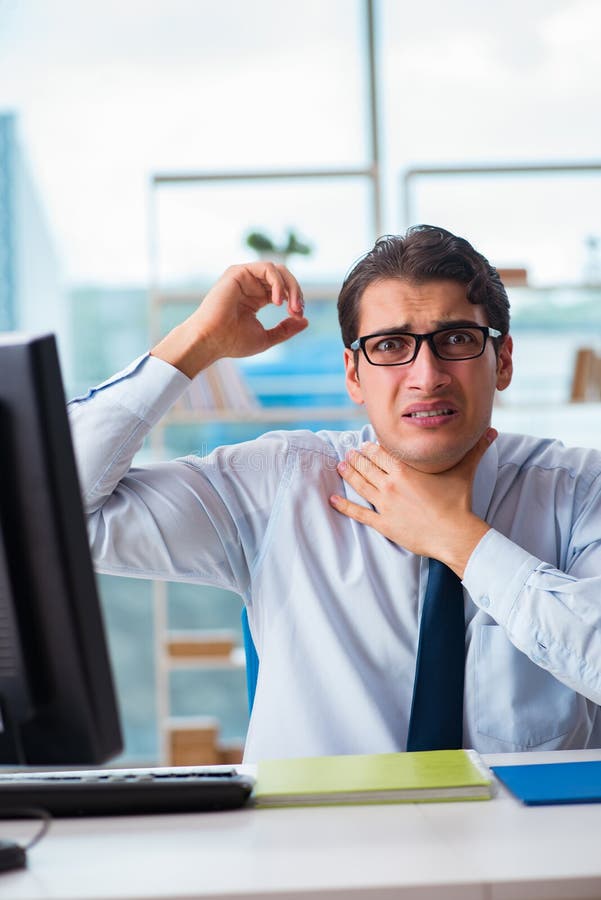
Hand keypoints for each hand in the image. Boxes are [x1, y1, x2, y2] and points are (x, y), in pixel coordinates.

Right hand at [151, 261, 307, 377]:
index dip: (296, 300)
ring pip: (278, 270)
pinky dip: (278, 283)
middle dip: (296, 292)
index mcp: (257, 297)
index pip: (284, 290)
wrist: (211, 341)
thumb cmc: (232, 342)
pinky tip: (278, 301)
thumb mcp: (266, 337)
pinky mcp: (238, 272)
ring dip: (290, 287)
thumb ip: (285, 329)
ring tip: (292, 306)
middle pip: (284, 277)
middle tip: (299, 310)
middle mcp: (251, 285)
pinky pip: (267, 268)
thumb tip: (305, 320)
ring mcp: (244, 277)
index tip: (299, 316)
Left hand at [329, 429, 496, 576]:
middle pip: (367, 466)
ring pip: (360, 484)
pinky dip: (343, 506)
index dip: (371, 447)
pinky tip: (332, 499)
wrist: (455, 534)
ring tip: (341, 465)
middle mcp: (390, 484)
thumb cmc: (458, 503)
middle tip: (349, 452)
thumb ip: (475, 450)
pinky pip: (358, 513)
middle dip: (357, 457)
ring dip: (348, 474)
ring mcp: (384, 504)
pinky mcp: (383, 523)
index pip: (381, 452)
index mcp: (405, 470)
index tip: (366, 444)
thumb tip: (492, 431)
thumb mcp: (464, 472)